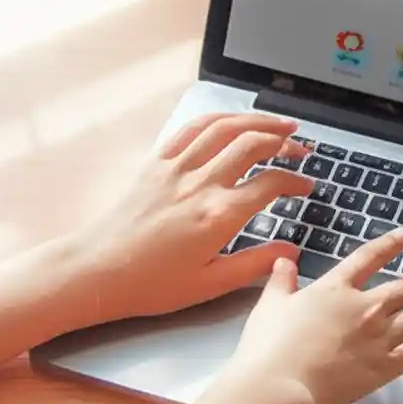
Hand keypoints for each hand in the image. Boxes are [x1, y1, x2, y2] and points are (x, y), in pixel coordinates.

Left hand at [80, 113, 314, 322]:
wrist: (96, 271)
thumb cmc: (152, 284)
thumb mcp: (211, 284)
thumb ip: (256, 263)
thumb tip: (292, 250)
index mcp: (218, 215)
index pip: (271, 184)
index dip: (295, 181)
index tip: (306, 186)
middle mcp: (200, 183)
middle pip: (253, 144)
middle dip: (284, 142)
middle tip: (302, 148)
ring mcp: (177, 167)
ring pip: (225, 127)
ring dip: (258, 121)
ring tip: (279, 125)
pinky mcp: (157, 161)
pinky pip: (193, 128)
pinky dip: (220, 118)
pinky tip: (234, 120)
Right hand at [227, 228, 402, 403]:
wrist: (280, 387)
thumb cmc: (269, 346)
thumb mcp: (270, 306)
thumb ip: (281, 282)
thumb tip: (284, 260)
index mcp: (336, 288)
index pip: (370, 256)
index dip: (391, 243)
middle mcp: (365, 307)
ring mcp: (379, 336)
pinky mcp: (385, 366)